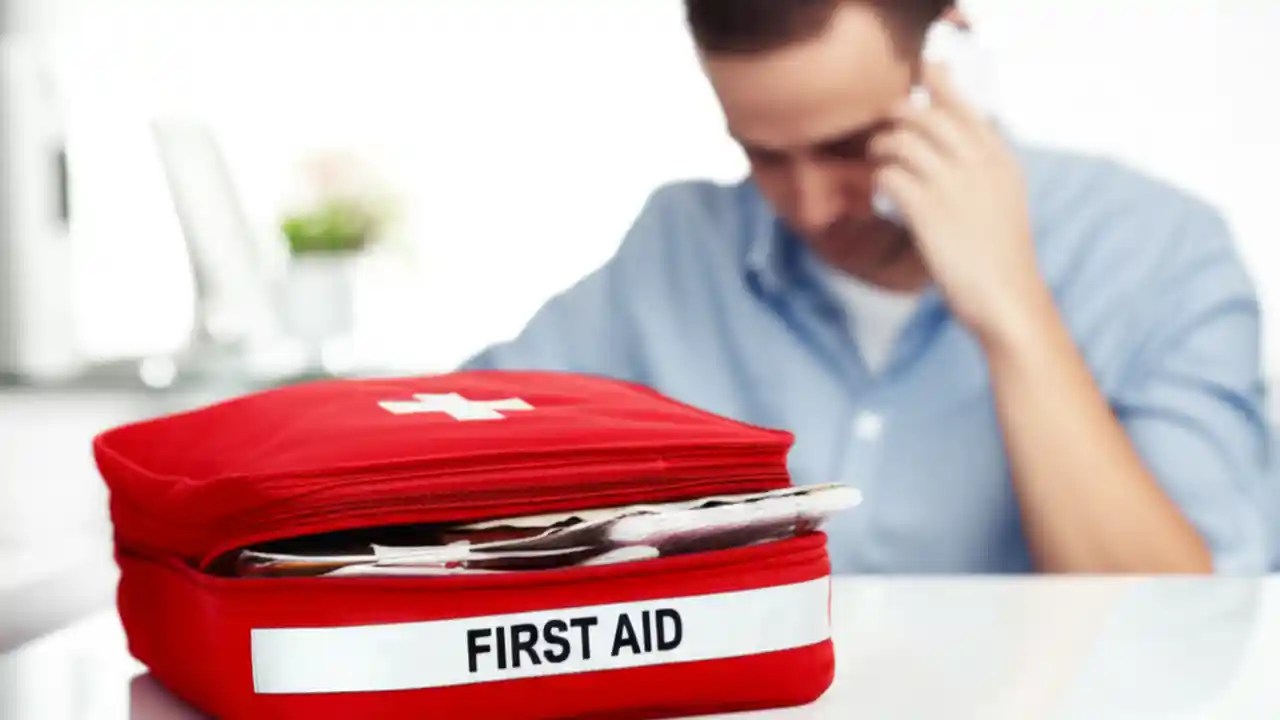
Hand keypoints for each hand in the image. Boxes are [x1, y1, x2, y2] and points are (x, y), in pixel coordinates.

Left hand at [869, 64, 1047, 342]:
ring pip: (903, 141)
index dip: (941, 82)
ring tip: (878, 156)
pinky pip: (890, 176)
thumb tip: (958, 145)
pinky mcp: (927, 211)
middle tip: (887, 124)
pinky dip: (881, 178)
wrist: (1007, 296)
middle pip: (927, 116)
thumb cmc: (1002, 254)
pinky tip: (882, 190)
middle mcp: (978, 163)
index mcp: (1000, 158)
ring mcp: (952, 185)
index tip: (926, 67)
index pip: (965, 106)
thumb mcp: (1006, 198)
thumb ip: (985, 168)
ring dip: (883, 145)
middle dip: (899, 114)